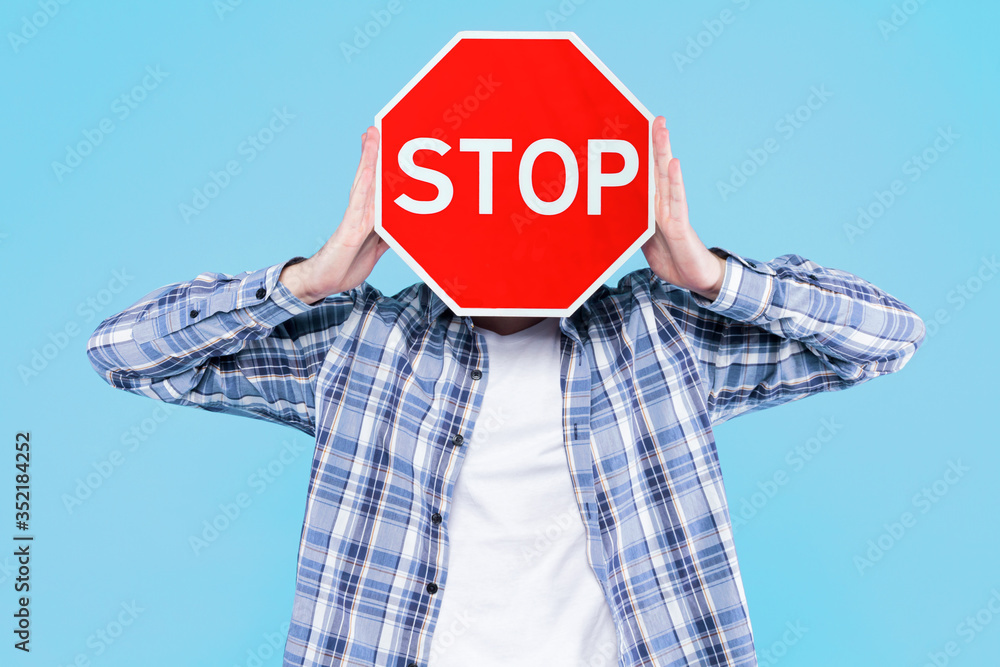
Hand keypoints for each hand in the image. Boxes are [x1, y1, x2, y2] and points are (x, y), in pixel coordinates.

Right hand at [280, 126, 389, 302]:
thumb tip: (402, 226)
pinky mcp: (349, 232)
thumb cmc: (346, 265)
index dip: (379, 163)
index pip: (375, 185)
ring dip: (370, 160)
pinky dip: (364, 188)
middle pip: (368, 177)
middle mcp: (359, 213)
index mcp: (366, 216)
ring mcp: (353, 220)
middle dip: (373, 152)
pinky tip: (369, 171)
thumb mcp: (374, 249)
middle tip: (375, 128)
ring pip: (364, 185)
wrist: (321, 283)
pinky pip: (358, 207)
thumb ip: (387, 235)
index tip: (381, 140)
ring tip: (373, 138)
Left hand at [641, 116, 726, 301]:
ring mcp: (672, 212)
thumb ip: (633, 224)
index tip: (635, 129)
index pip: (646, 175)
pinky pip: (677, 200)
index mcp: (652, 207)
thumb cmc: (672, 258)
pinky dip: (676, 181)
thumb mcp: (644, 240)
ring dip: (663, 152)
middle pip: (657, 168)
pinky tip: (674, 163)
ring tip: (661, 128)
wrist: (695, 280)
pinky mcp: (681, 225)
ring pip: (666, 177)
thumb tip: (612, 214)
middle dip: (654, 142)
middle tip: (654, 116)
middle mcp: (663, 204)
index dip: (642, 154)